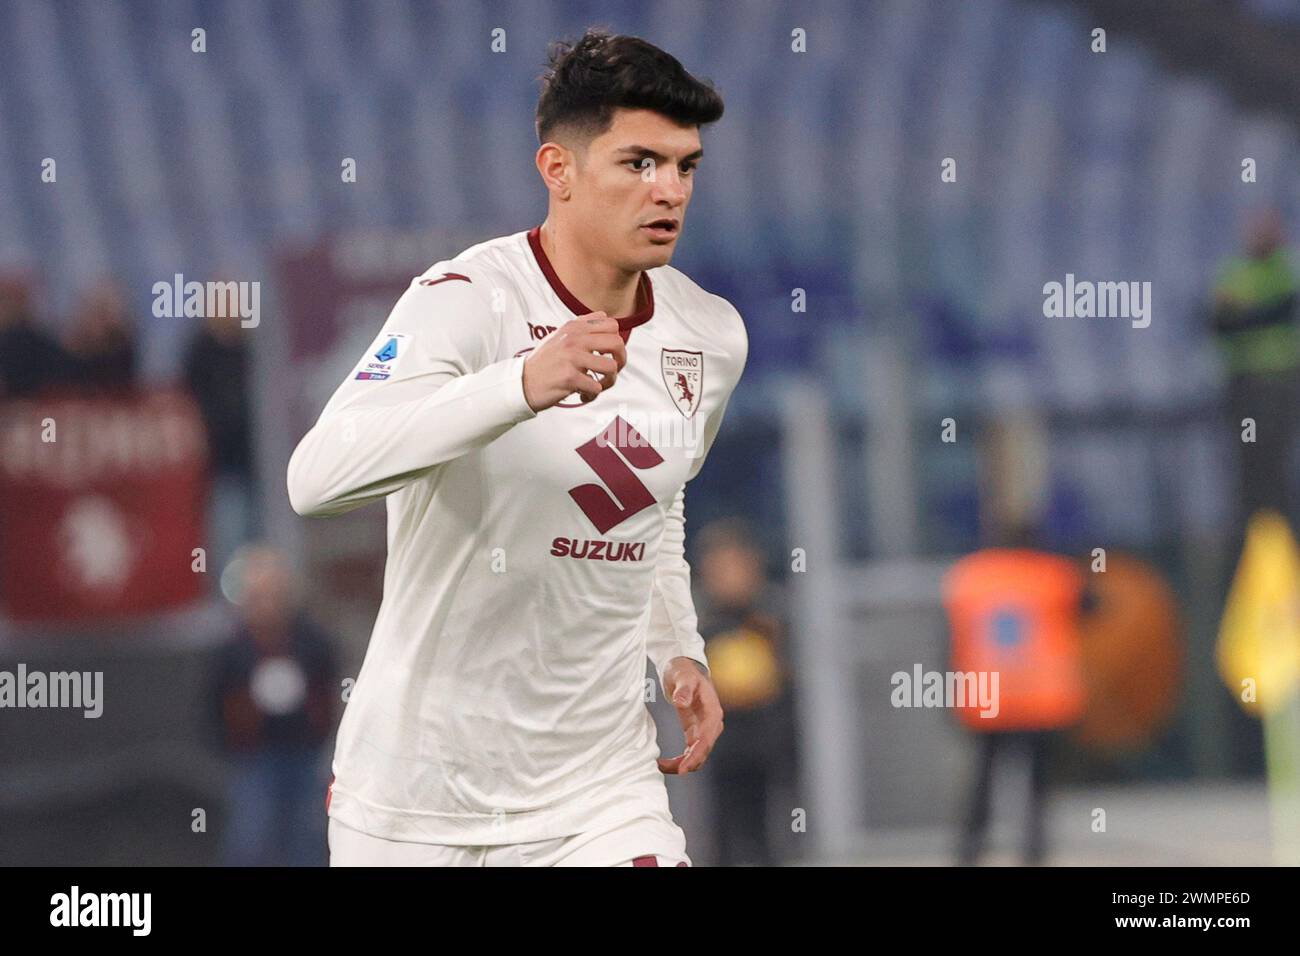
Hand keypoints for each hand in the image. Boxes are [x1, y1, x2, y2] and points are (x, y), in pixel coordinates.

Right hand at [521, 312, 626, 410]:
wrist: (521, 382)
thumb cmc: (544, 362)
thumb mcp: (560, 335)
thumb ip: (582, 327)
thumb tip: (606, 320)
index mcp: (574, 327)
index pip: (612, 325)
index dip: (616, 341)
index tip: (608, 354)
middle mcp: (574, 339)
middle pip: (617, 343)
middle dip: (620, 361)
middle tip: (610, 372)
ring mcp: (572, 357)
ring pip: (611, 367)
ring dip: (608, 381)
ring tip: (596, 385)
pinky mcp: (569, 377)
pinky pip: (596, 387)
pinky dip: (592, 395)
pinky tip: (582, 395)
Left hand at [657, 657, 723, 774]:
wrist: (686, 668)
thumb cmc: (684, 671)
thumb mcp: (683, 677)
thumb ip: (683, 689)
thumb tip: (680, 702)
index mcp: (713, 712)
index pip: (706, 738)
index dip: (696, 755)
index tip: (684, 768)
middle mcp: (712, 723)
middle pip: (704, 750)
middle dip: (689, 763)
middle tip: (670, 771)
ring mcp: (704, 729)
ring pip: (697, 754)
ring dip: (682, 764)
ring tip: (661, 766)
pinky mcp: (695, 731)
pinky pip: (690, 751)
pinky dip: (679, 759)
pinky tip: (664, 762)